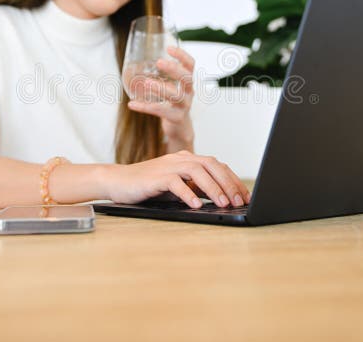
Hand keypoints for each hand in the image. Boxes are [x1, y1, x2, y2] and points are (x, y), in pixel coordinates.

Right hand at [104, 150, 250, 208]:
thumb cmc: (148, 186)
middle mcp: (180, 159)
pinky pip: (175, 183)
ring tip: (223, 204)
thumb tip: (220, 199)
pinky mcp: (156, 177)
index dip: (233, 180)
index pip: (217, 165)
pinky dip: (188, 194)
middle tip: (239, 201)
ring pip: (197, 171)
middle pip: (211, 165)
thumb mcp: (176, 187)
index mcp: (187, 159)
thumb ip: (195, 188)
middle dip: (228, 183)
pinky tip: (197, 205)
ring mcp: (168, 166)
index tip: (245, 196)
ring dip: (213, 188)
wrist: (117, 181)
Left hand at [127, 46, 194, 150]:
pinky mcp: (176, 118)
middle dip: (174, 69)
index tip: (169, 48)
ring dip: (161, 87)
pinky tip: (132, 104)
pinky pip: (161, 111)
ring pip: (176, 95)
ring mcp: (184, 106)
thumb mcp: (170, 87)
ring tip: (147, 82)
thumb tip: (132, 63)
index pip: (190, 65)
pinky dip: (145, 107)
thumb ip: (159, 76)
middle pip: (187, 78)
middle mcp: (188, 92)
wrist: (179, 128)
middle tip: (159, 62)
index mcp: (187, 82)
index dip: (182, 55)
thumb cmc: (172, 103)